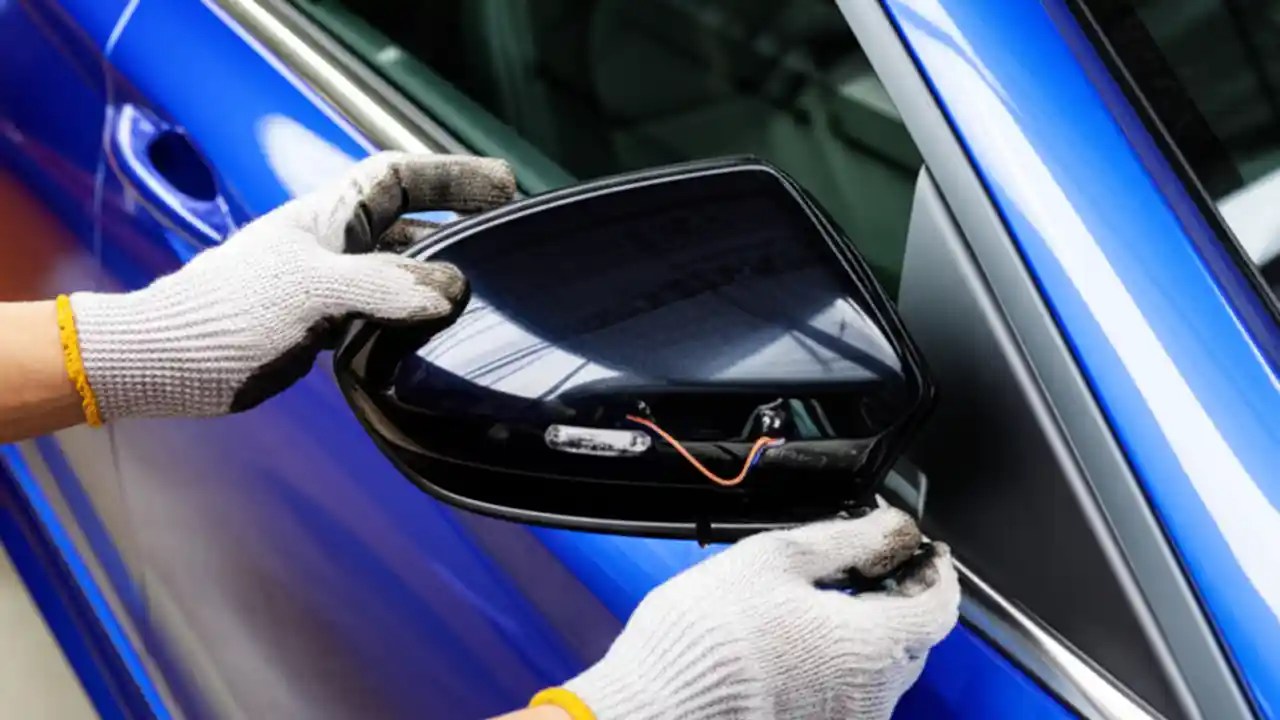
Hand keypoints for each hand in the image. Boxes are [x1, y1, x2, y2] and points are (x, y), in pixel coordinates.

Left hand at [68, 151, 514, 419]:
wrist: (168, 361)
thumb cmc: (229, 313)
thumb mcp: (313, 291)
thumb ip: (384, 286)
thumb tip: (451, 291)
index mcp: (329, 216)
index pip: (399, 176)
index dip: (452, 176)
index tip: (502, 187)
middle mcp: (333, 244)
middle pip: (409, 222)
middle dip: (458, 226)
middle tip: (507, 238)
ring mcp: (329, 286)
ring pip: (400, 272)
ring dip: (439, 278)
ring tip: (485, 290)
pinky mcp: (323, 327)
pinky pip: (384, 314)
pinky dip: (414, 320)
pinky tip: (436, 338)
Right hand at [558, 508, 959, 719]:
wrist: (661, 703)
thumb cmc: (713, 629)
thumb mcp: (778, 559)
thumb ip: (848, 541)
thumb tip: (892, 528)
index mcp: (872, 645)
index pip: (940, 608)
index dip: (937, 573)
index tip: (923, 553)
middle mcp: (872, 695)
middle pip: (912, 643)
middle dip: (901, 603)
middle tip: (873, 570)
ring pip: (879, 674)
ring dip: (868, 638)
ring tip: (827, 605)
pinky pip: (847, 696)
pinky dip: (839, 668)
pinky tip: (801, 645)